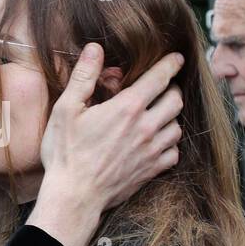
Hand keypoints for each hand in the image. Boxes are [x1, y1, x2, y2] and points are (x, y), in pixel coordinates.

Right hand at [41, 45, 184, 211]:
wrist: (74, 196)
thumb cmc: (66, 152)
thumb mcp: (66, 109)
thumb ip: (83, 76)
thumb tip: (95, 48)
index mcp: (127, 108)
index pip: (160, 77)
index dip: (171, 64)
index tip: (176, 58)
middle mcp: (146, 127)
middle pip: (176, 100)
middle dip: (172, 89)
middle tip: (162, 87)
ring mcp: (151, 151)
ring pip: (178, 126)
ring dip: (171, 116)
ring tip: (159, 114)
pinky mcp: (152, 170)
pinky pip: (174, 152)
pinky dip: (170, 144)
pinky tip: (158, 141)